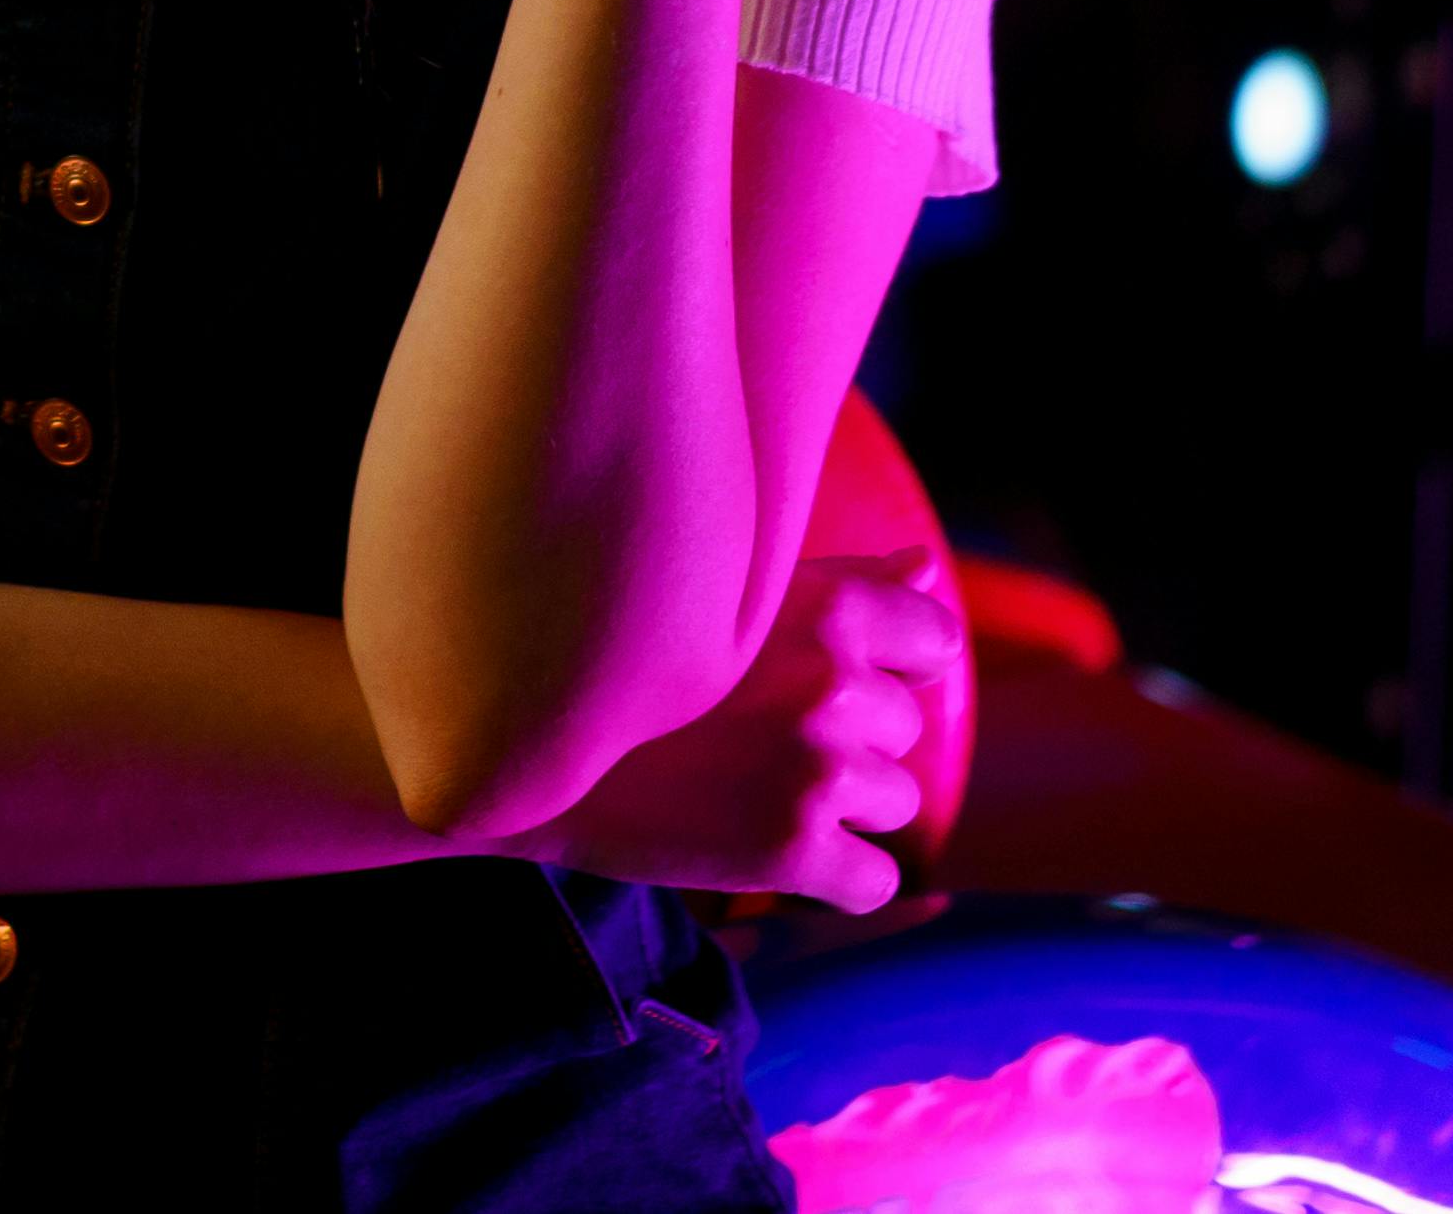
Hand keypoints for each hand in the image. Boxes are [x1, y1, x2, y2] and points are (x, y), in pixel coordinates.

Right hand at [500, 548, 955, 912]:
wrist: (519, 751)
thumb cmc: (622, 659)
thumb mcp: (728, 595)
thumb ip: (840, 583)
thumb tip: (928, 571)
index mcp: (826, 606)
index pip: (934, 639)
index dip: (895, 666)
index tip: (836, 680)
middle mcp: (833, 683)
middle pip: (906, 730)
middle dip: (852, 742)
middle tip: (760, 742)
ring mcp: (816, 769)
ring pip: (897, 803)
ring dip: (842, 808)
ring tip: (754, 790)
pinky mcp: (793, 851)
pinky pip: (874, 881)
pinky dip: (836, 879)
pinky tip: (767, 851)